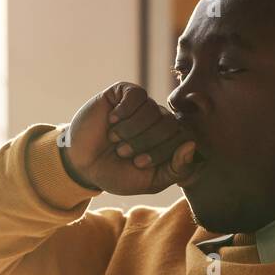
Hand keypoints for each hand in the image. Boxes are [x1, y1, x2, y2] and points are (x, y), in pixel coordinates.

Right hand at [58, 82, 197, 196]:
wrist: (82, 164)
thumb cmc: (117, 174)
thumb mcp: (150, 182)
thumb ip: (177, 170)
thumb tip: (192, 145)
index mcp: (169, 140)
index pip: (183, 138)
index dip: (161, 152)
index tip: (138, 164)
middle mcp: (159, 120)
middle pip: (169, 124)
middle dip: (145, 143)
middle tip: (123, 153)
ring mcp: (143, 105)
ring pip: (152, 110)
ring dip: (130, 130)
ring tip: (114, 139)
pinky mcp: (124, 93)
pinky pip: (136, 96)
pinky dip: (123, 112)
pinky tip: (111, 121)